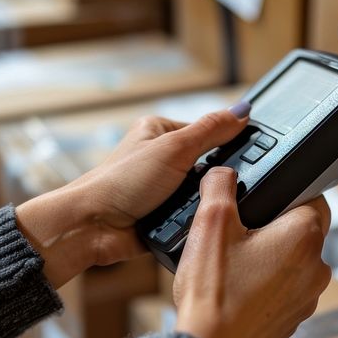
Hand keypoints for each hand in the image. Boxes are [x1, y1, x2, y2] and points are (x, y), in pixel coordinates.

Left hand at [16, 104, 249, 287]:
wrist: (92, 227)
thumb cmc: (120, 182)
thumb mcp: (174, 148)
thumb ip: (211, 130)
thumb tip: (242, 111)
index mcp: (159, 132)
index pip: (208, 132)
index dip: (226, 144)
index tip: (245, 154)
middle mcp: (159, 159)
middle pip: (207, 166)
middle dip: (213, 179)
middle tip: (216, 184)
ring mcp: (160, 190)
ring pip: (201, 195)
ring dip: (202, 203)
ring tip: (197, 206)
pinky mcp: (161, 217)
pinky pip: (190, 219)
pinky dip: (192, 222)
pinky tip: (191, 223)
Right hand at [173, 167, 332, 337]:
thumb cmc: (215, 293)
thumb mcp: (210, 223)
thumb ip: (220, 186)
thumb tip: (223, 173)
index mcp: (305, 237)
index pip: (312, 196)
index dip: (285, 193)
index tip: (260, 199)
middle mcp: (317, 267)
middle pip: (302, 230)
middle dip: (273, 226)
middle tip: (238, 231)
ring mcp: (307, 298)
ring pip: (293, 262)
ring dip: (269, 257)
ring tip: (231, 263)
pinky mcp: (292, 320)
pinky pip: (284, 290)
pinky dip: (265, 285)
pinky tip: (235, 290)